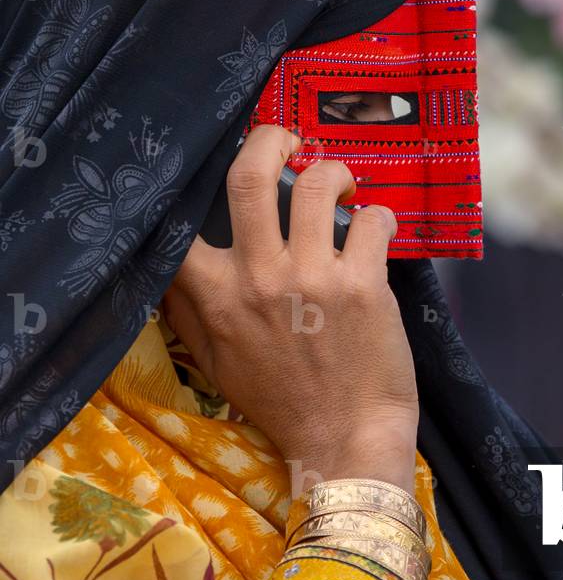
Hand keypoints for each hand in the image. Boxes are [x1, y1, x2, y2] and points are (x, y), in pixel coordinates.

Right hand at [163, 125, 417, 492]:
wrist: (343, 441)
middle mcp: (261, 278)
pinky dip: (379, 214)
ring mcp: (314, 278)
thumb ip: (191, 311)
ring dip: (332, 171)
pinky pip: (372, 221)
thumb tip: (168, 266)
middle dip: (270, 139)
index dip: (190, 181)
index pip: (181, 223)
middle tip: (288, 139)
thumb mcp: (217, 362)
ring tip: (341, 184)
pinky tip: (376, 225)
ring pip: (317, 185)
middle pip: (250, 176)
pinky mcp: (364, 286)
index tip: (213, 160)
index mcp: (218, 296)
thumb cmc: (281, 403)